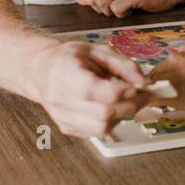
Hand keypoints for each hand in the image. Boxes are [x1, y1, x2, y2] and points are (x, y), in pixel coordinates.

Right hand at [27, 40, 151, 137]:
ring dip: (121, 117)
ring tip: (126, 103)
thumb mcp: (97, 50)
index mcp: (66, 73)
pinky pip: (95, 133)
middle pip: (102, 113)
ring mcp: (63, 117)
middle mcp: (61, 98)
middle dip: (129, 106)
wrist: (41, 71)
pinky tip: (111, 109)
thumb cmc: (69, 59)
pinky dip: (110, 123)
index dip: (123, 91)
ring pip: (101, 128)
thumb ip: (122, 64)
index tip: (138, 87)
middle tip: (141, 96)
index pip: (96, 90)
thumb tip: (143, 81)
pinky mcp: (67, 128)